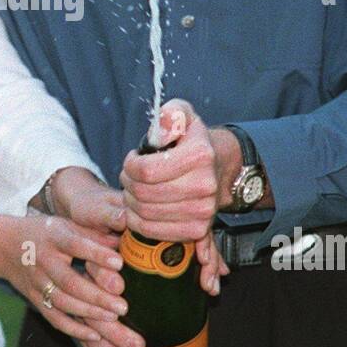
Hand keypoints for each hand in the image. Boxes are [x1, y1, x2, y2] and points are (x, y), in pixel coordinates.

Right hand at [1, 212, 128, 342]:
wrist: (3, 245)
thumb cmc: (45, 233)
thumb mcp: (66, 224)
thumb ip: (93, 234)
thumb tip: (122, 242)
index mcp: (54, 237)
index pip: (75, 245)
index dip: (96, 254)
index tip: (119, 263)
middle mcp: (43, 260)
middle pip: (69, 281)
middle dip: (97, 296)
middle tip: (123, 306)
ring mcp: (36, 282)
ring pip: (62, 302)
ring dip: (89, 313)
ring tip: (113, 317)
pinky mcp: (34, 299)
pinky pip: (54, 318)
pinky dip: (74, 329)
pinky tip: (94, 335)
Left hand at [120, 99, 226, 242]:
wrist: (218, 167)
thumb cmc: (192, 141)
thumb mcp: (182, 114)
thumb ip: (169, 115)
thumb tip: (160, 134)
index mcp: (200, 155)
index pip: (146, 170)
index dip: (129, 165)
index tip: (132, 160)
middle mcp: (205, 185)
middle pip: (143, 194)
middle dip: (127, 184)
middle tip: (129, 177)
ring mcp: (203, 211)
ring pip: (145, 214)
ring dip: (131, 203)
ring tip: (134, 191)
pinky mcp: (197, 229)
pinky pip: (154, 232)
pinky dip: (140, 222)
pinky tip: (141, 209)